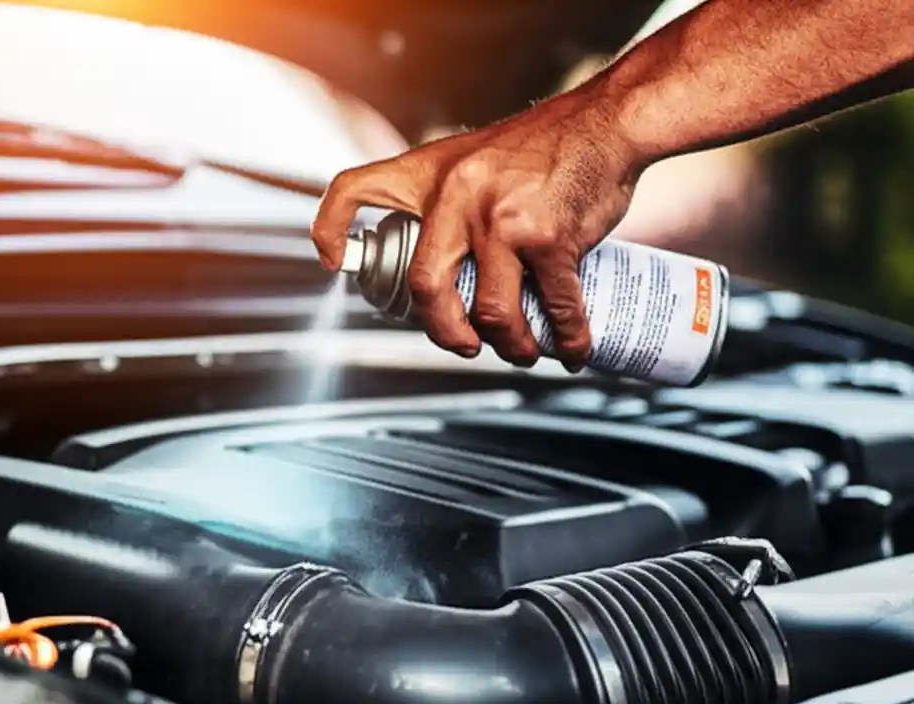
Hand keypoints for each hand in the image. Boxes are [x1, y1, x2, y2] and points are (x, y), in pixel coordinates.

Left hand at [312, 90, 642, 367]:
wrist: (604, 122)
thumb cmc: (542, 146)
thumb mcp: (473, 159)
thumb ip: (449, 200)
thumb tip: (439, 262)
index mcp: (429, 174)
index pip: (355, 188)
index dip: (331, 227)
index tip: (331, 260)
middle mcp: (456, 196)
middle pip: (426, 286)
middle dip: (445, 333)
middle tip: (464, 345)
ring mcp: (502, 220)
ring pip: (492, 311)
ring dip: (510, 346)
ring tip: (523, 350)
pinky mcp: (550, 238)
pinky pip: (555, 307)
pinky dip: (567, 339)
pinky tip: (571, 347)